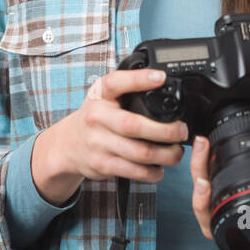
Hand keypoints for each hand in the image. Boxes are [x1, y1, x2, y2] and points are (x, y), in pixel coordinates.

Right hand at [31, 67, 186, 202]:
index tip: (161, 77)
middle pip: (135, 126)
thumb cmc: (95, 118)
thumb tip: (162, 81)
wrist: (67, 145)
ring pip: (140, 153)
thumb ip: (126, 89)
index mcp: (100, 95)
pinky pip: (135, 172)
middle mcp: (97, 117)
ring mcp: (98, 143)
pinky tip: (160, 168)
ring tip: (176, 152)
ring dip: (166, 155)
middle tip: (182, 131)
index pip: (117, 83)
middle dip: (166, 131)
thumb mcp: (103, 96)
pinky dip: (153, 172)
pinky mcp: (102, 165)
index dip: (139, 79)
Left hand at [190, 136, 249, 249]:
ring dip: (198, 172)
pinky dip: (201, 162)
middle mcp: (232, 224)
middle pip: (210, 220)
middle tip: (204, 183)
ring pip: (201, 197)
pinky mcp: (212, 187)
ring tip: (203, 151)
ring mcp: (218, 207)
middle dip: (202, 202)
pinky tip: (203, 145)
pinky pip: (201, 178)